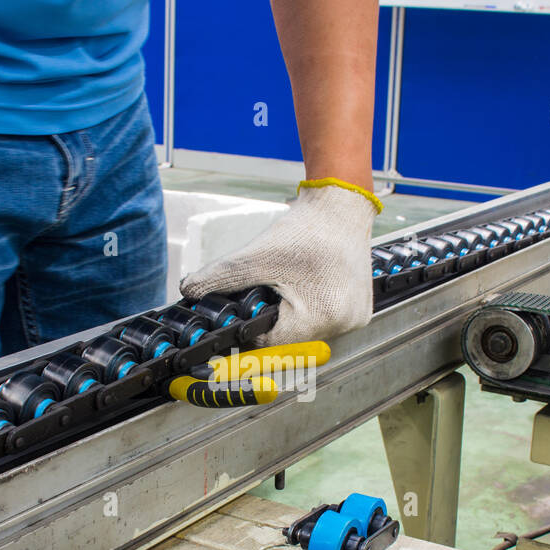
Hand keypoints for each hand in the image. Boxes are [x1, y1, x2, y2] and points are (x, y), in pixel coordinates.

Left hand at [179, 182, 376, 345]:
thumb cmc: (307, 230)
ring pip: (307, 334)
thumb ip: (221, 277)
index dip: (252, 329)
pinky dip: (311, 312)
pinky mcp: (359, 313)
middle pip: (291, 340)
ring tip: (287, 288)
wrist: (341, 208)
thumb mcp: (258, 256)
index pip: (272, 342)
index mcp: (322, 316)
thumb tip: (190, 291)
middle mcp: (344, 324)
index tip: (245, 313)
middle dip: (273, 321)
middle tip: (269, 293)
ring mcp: (355, 320)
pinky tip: (305, 291)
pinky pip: (325, 323)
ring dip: (292, 318)